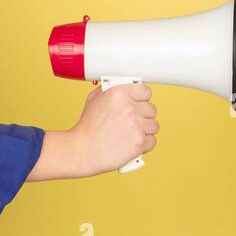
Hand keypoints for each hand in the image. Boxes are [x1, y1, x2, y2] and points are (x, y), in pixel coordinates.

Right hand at [28, 83, 158, 180]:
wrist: (81, 151)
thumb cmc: (86, 128)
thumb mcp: (94, 99)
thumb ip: (111, 89)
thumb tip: (123, 84)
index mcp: (119, 93)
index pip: (146, 91)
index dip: (141, 99)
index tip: (138, 103)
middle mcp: (129, 107)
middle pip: (152, 109)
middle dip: (143, 116)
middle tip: (130, 122)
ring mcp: (136, 125)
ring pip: (154, 125)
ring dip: (145, 130)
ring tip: (129, 134)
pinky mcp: (139, 142)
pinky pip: (152, 141)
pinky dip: (144, 144)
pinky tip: (131, 143)